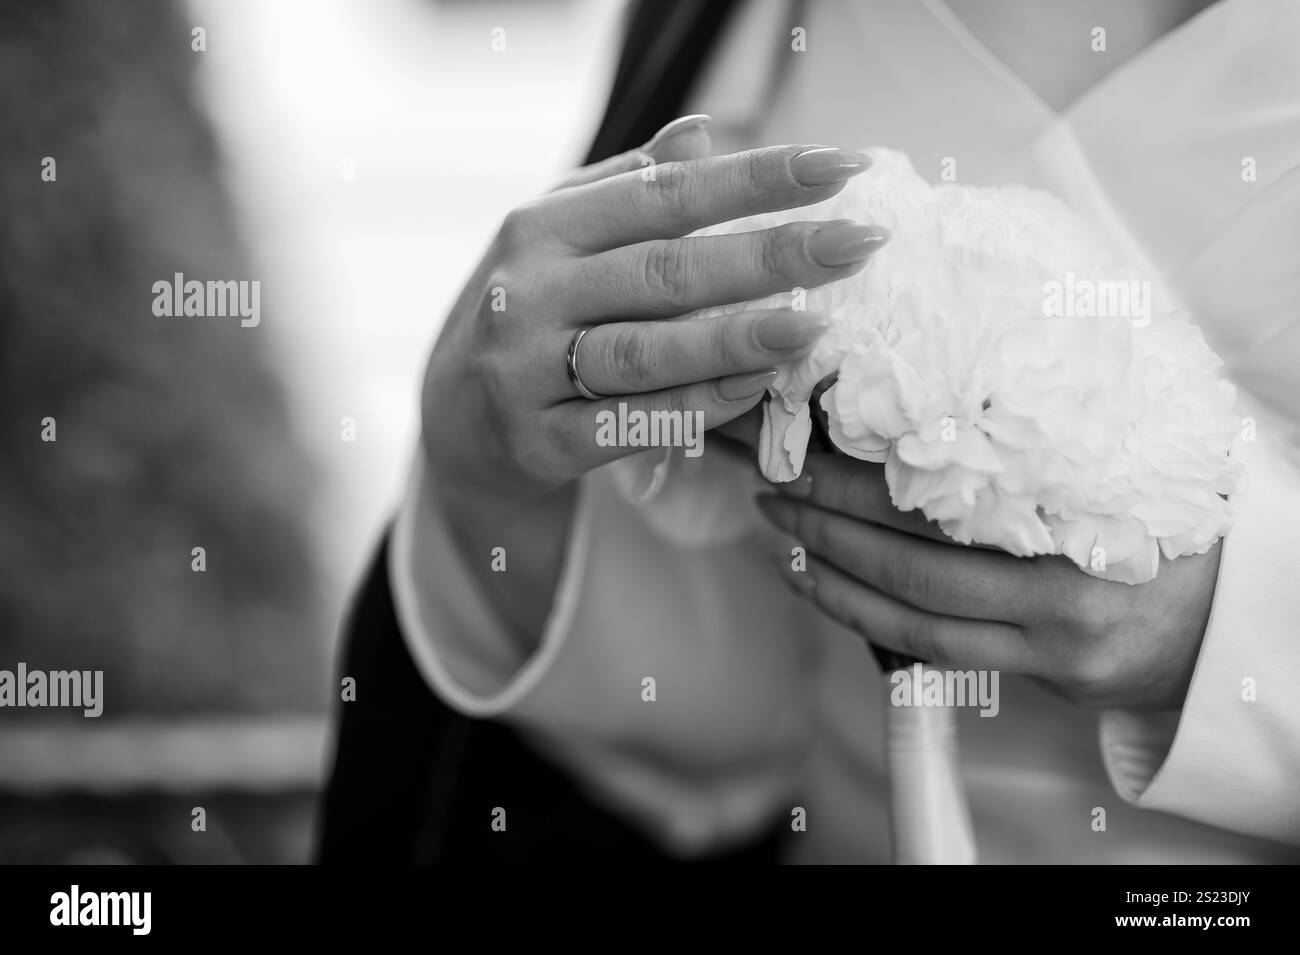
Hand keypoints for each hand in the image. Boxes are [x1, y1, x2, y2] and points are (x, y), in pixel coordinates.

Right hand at [416, 116, 888, 640]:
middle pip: (664, 271)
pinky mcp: (539, 443)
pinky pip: (630, 424)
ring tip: (814, 324)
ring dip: (735, 338)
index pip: (663, 194)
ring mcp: (527, 371)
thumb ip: (625, 188)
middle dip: (768, 255)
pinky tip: (756, 387)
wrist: (453, 421)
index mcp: (540, 227)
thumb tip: (703, 133)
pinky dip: (695, 405)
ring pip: (645, 351)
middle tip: (856, 244)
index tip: (840, 168)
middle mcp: (528, 293)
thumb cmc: (527, 313)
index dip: (754, 180)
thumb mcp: (558, 238)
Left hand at [755, 453, 1221, 709]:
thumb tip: (916, 412)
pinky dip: (868, 618)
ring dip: (836, 575)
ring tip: (786, 537)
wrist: (1224, 621)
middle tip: (778, 488)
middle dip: (834, 522)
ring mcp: (1051, 647)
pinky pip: (935, 652)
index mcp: (1080, 518)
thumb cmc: (1158, 529)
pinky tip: (826, 587)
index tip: (810, 449)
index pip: (948, 497)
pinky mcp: (1041, 679)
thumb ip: (1029, 454)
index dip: (869, 479)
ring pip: (915, 615)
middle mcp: (1063, 591)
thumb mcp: (1108, 475)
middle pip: (918, 559)